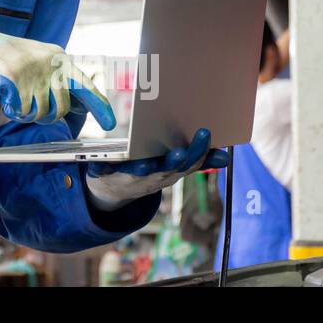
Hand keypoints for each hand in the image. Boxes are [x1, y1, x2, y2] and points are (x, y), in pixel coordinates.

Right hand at [0, 22, 115, 128]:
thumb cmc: (3, 57)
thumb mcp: (35, 63)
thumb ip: (53, 81)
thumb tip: (71, 107)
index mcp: (58, 58)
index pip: (84, 84)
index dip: (98, 105)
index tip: (111, 123)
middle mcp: (49, 63)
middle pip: (61, 108)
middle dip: (47, 116)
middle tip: (32, 110)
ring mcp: (31, 70)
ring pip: (39, 112)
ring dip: (26, 113)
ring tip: (15, 99)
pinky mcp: (12, 77)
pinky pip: (20, 109)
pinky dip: (11, 109)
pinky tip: (5, 97)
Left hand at [84, 128, 228, 210]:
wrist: (112, 190)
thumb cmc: (147, 171)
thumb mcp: (173, 168)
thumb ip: (197, 161)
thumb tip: (225, 157)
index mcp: (168, 171)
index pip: (187, 163)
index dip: (197, 151)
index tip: (205, 133)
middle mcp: (151, 176)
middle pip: (166, 168)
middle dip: (175, 160)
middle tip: (183, 149)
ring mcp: (127, 177)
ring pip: (137, 172)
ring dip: (144, 168)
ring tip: (146, 161)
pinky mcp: (103, 174)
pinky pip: (102, 171)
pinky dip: (100, 166)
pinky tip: (98, 160)